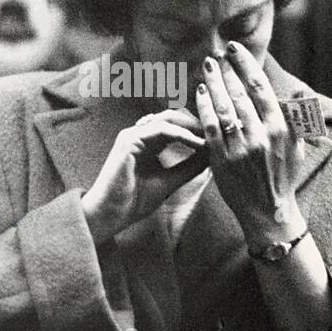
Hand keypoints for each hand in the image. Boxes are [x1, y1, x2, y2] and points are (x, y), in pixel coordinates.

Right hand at [80, 109, 208, 244]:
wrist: (111, 214)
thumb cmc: (134, 201)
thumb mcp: (170, 181)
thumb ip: (188, 167)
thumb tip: (210, 155)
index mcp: (148, 142)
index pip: (177, 126)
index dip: (199, 129)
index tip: (220, 138)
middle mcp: (140, 133)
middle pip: (175, 117)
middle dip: (198, 123)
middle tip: (220, 132)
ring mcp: (132, 133)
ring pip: (169, 119)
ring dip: (193, 127)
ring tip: (212, 137)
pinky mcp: (129, 139)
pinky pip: (160, 129)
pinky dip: (181, 134)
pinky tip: (197, 143)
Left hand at [195, 43, 306, 248]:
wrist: (268, 212)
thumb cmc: (283, 176)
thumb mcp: (298, 146)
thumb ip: (298, 118)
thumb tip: (301, 92)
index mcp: (281, 128)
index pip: (260, 87)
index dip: (245, 64)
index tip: (234, 48)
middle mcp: (262, 136)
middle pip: (239, 93)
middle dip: (225, 71)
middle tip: (215, 55)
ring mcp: (240, 148)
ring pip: (223, 107)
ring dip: (212, 84)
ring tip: (205, 69)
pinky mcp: (222, 160)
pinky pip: (209, 128)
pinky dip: (203, 108)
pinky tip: (199, 94)